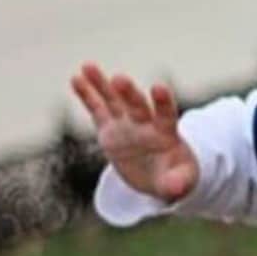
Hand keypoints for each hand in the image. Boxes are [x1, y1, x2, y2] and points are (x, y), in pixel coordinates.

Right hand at [70, 62, 198, 201]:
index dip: (163, 102)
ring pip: (113, 101)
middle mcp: (145, 123)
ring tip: (88, 66)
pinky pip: (97, 109)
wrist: (156, 175)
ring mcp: (126, 124)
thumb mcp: (180, 182)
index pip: (166, 115)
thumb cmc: (174, 176)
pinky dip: (87, 95)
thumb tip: (175, 189)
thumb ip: (178, 183)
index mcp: (166, 133)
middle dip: (128, 93)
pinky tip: (76, 79)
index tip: (158, 88)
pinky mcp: (109, 129)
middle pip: (136, 105)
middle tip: (119, 79)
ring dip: (102, 84)